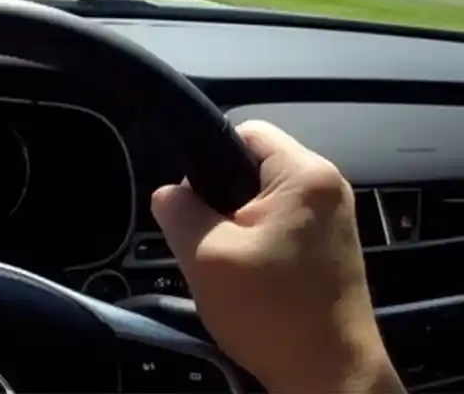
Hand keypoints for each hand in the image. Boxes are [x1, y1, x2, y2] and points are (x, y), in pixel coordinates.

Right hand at [151, 121, 401, 393]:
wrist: (327, 377)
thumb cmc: (273, 314)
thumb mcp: (206, 256)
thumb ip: (177, 210)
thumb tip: (167, 193)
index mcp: (306, 175)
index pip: (242, 131)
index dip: (206, 160)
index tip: (193, 201)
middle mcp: (328, 187)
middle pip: (252, 167)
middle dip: (220, 198)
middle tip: (208, 240)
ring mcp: (333, 219)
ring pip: (262, 199)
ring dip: (237, 226)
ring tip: (227, 262)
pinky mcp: (329, 248)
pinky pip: (279, 224)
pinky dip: (256, 243)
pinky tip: (248, 276)